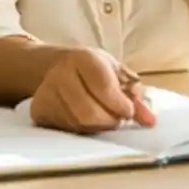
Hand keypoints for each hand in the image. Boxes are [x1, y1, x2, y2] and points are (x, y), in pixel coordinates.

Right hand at [29, 47, 156, 133]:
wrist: (57, 66)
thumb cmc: (94, 70)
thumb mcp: (117, 73)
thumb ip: (134, 96)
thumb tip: (150, 121)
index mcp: (83, 58)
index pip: (103, 87)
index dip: (120, 104)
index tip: (128, 111)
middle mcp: (60, 73)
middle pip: (89, 112)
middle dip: (109, 121)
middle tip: (117, 119)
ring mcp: (46, 92)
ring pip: (78, 124)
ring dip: (97, 127)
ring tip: (103, 117)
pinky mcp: (39, 110)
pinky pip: (66, 130)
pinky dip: (82, 129)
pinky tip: (86, 120)